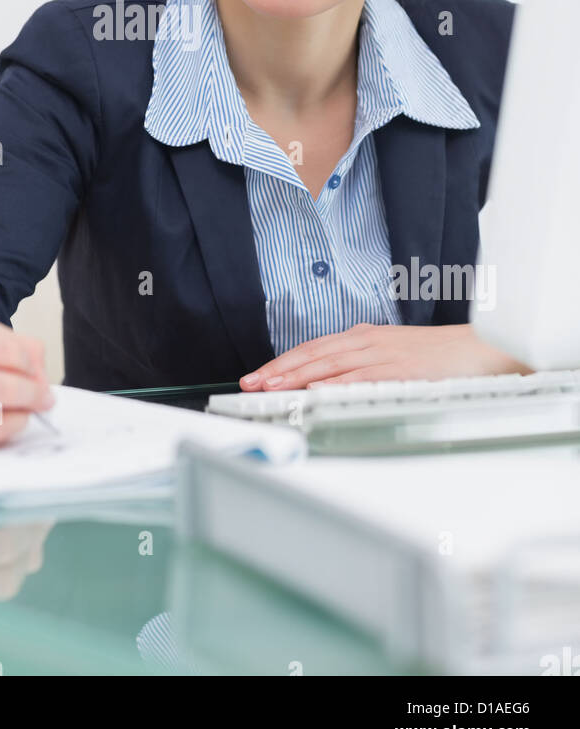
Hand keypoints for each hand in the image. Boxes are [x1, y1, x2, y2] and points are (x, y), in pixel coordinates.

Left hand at [239, 322, 532, 390]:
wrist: (479, 350)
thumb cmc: (440, 357)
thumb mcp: (393, 355)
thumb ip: (363, 365)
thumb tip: (332, 383)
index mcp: (363, 338)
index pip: (313, 349)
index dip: (283, 362)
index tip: (259, 376)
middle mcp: (367, 341)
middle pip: (313, 353)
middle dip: (278, 369)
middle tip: (250, 383)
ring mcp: (382, 354)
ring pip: (329, 363)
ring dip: (296, 375)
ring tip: (270, 387)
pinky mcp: (398, 369)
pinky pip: (359, 377)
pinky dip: (334, 383)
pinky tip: (315, 390)